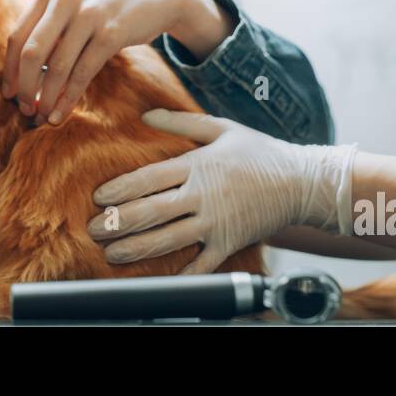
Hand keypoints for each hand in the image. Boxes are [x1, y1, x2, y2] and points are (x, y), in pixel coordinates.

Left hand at [0, 0, 234, 123]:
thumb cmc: (109, 3)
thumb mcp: (75, 1)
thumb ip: (49, 25)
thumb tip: (22, 71)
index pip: (17, 37)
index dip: (9, 70)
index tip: (8, 94)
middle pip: (31, 54)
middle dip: (25, 87)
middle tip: (24, 109)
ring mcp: (89, 15)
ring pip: (56, 67)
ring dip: (46, 98)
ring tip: (42, 117)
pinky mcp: (111, 33)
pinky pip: (82, 73)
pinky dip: (68, 98)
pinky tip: (61, 114)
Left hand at [86, 110, 357, 273]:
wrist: (301, 182)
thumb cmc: (260, 152)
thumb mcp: (221, 128)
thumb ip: (181, 122)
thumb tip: (146, 115)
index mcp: (198, 166)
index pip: (149, 178)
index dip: (120, 189)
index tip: (99, 198)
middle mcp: (202, 196)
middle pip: (151, 212)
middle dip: (117, 222)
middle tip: (93, 229)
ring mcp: (216, 222)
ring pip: (168, 239)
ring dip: (136, 248)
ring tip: (112, 254)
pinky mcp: (230, 243)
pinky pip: (201, 264)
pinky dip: (181, 275)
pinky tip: (158, 279)